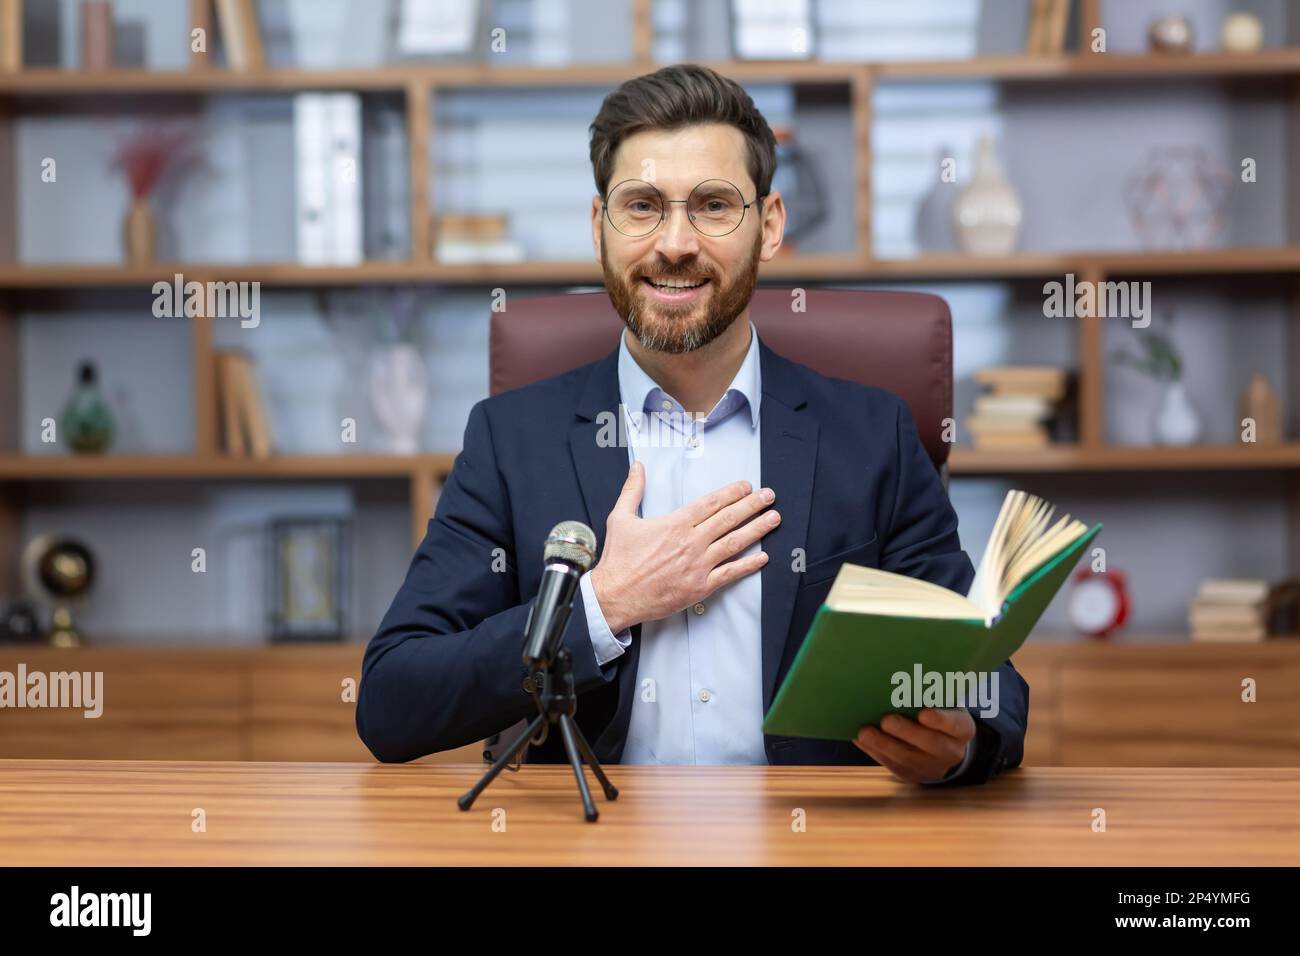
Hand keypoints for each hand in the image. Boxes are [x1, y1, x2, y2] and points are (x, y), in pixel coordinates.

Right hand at [589, 460, 779, 632]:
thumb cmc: (618, 560)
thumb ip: (632, 490)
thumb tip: (636, 466)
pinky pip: (729, 573)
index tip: (747, 486)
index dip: (732, 492)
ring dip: (757, 529)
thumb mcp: (620, 518)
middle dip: (752, 505)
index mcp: (674, 524)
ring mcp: (697, 565)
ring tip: (773, 518)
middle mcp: (690, 542)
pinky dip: (748, 565)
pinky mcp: (700, 586)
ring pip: (734, 543)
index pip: (711, 503)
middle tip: (769, 496)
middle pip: (728, 519)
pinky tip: (763, 557)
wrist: (615, 595)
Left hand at [854, 708, 974, 783]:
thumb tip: (898, 681)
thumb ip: (930, 696)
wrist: (941, 747)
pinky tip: (860, 740)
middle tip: (887, 720)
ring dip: (884, 745)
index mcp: (962, 729)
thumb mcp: (944, 705)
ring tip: (864, 732)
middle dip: (906, 732)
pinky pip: (891, 764)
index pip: (955, 725)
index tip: (924, 713)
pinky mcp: (911, 775)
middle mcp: (951, 751)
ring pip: (907, 758)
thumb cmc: (936, 713)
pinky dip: (874, 751)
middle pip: (930, 744)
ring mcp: (931, 767)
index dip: (940, 720)